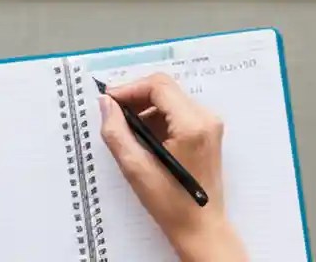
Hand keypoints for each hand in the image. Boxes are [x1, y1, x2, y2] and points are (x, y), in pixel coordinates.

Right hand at [99, 74, 246, 261]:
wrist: (201, 228)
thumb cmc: (170, 204)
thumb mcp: (136, 169)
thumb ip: (117, 132)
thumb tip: (105, 103)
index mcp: (192, 124)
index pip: (158, 86)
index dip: (129, 89)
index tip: (108, 101)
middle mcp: (205, 118)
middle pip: (165, 89)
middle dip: (136, 97)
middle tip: (113, 114)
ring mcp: (209, 125)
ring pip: (170, 99)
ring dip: (146, 109)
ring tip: (127, 130)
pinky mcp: (207, 133)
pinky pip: (178, 113)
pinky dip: (157, 118)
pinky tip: (144, 139)